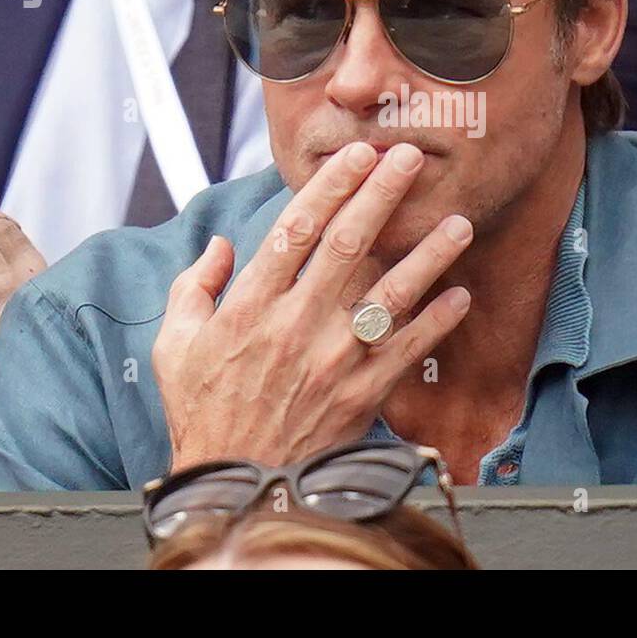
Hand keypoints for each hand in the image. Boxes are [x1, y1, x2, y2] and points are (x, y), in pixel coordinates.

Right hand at [152, 141, 473, 471]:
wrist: (236, 483)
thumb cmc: (205, 412)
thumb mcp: (175, 346)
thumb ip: (194, 288)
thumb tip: (219, 246)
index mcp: (250, 306)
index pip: (295, 229)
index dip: (329, 186)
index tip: (355, 154)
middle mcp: (295, 325)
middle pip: (347, 246)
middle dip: (380, 195)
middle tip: (406, 158)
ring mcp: (332, 360)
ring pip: (388, 295)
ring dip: (427, 255)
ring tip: (457, 222)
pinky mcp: (360, 395)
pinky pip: (406, 352)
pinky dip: (436, 324)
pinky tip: (461, 295)